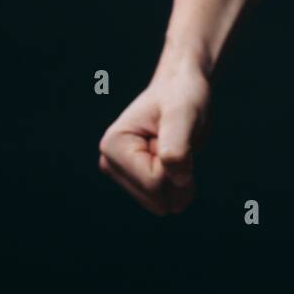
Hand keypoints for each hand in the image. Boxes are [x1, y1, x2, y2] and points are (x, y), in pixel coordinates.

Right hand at [98, 56, 211, 215]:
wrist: (183, 90)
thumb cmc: (182, 97)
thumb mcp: (183, 115)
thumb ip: (177, 147)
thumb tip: (177, 180)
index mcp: (112, 146)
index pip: (155, 182)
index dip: (177, 162)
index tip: (173, 133)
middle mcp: (110, 164)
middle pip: (157, 199)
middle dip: (178, 174)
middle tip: (177, 141)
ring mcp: (123, 175)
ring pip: (164, 203)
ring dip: (180, 176)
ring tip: (174, 147)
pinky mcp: (137, 182)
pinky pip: (168, 201)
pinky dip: (180, 181)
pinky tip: (174, 157)